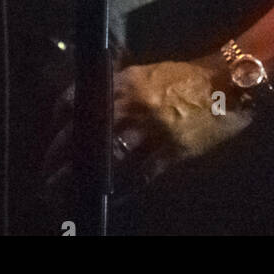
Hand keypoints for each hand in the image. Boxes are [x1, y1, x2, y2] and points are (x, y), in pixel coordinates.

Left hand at [43, 55, 251, 200]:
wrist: (226, 83)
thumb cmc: (186, 79)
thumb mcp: (148, 74)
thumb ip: (121, 88)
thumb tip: (93, 108)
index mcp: (126, 82)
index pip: (83, 98)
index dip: (64, 118)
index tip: (54, 134)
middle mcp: (134, 103)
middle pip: (88, 131)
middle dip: (63, 155)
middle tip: (47, 176)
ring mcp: (152, 128)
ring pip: (109, 156)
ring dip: (85, 176)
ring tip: (65, 194)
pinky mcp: (171, 150)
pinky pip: (141, 174)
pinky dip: (123, 188)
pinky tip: (109, 198)